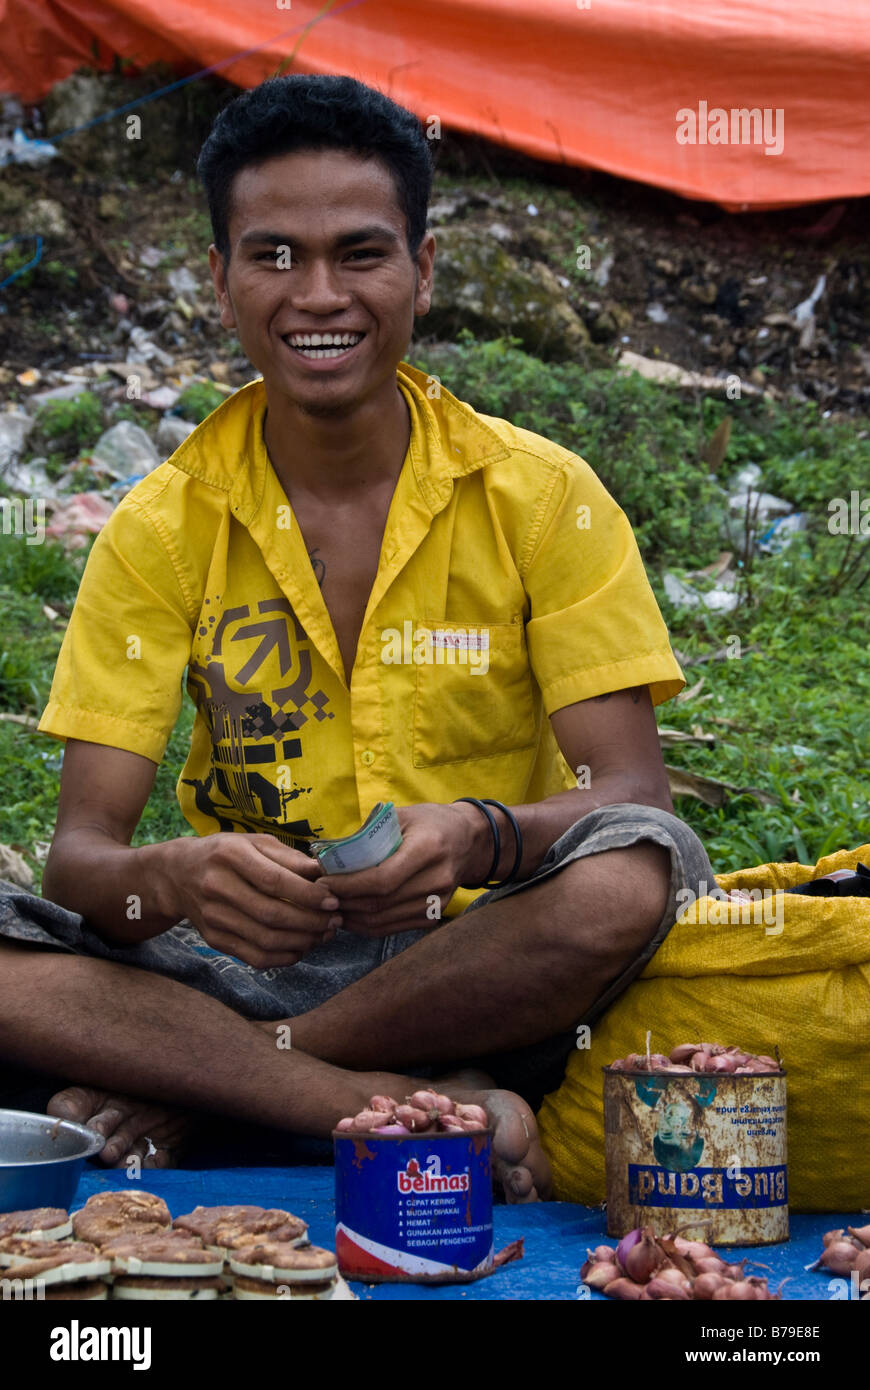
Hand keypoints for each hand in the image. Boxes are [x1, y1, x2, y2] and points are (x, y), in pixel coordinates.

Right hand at [159, 833, 340, 967]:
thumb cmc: (227, 854)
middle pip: (271, 913)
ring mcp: (213, 916)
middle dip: (311, 921)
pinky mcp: (214, 939)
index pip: (274, 880)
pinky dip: (284, 957)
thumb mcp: (254, 843)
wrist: (178, 874)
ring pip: (265, 939)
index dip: (307, 894)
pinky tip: (301, 948)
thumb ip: (289, 858)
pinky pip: (254, 957)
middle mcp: (217, 886)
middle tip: (335, 921)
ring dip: (302, 941)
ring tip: (324, 934)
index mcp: (230, 855)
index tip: (332, 900)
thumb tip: (324, 873)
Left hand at [317, 801, 487, 936]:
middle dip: (343, 902)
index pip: (382, 879)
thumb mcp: (400, 816)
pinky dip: (366, 925)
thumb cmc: (429, 822)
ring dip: (351, 917)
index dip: (348, 885)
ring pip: (383, 921)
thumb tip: (325, 857)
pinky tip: (350, 914)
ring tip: (329, 906)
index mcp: (428, 848)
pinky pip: (392, 928)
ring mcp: (438, 902)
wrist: (469, 840)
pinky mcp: (434, 916)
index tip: (323, 881)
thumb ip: (367, 835)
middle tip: (319, 895)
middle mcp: (437, 879)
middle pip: (380, 903)